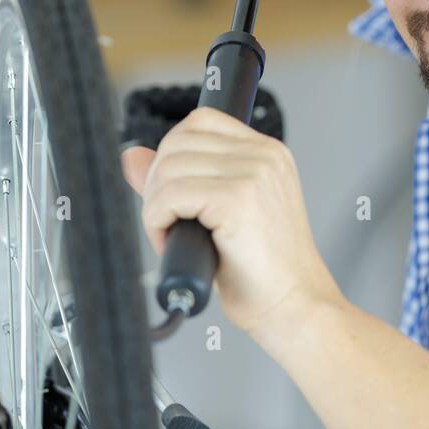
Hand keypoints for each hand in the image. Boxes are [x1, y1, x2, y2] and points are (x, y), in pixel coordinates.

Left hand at [120, 107, 341, 335]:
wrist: (296, 306)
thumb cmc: (264, 272)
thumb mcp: (218, 215)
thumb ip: (179, 179)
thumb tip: (132, 156)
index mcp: (268, 154)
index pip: (200, 122)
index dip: (174, 155)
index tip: (177, 195)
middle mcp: (265, 156)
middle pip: (177, 142)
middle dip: (158, 185)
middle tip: (171, 222)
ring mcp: (254, 174)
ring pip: (168, 169)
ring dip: (157, 208)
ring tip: (176, 237)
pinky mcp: (238, 199)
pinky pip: (169, 196)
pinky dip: (158, 223)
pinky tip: (175, 242)